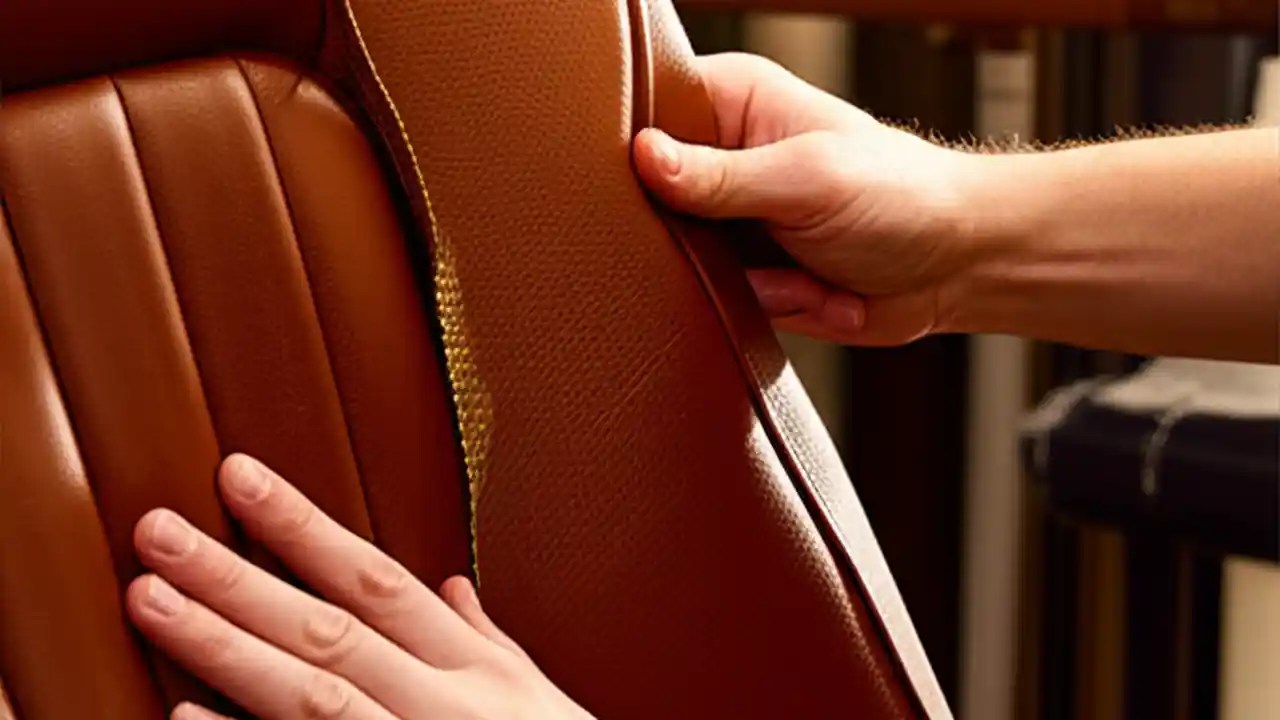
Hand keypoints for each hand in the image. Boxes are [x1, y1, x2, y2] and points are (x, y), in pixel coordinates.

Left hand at [127, 454, 591, 719]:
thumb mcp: (537, 696)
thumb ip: (488, 640)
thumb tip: (448, 586)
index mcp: (472, 667)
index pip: (377, 581)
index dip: (305, 528)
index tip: (241, 479)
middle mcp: (442, 703)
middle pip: (328, 630)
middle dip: (239, 578)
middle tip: (157, 532)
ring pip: (311, 695)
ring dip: (225, 648)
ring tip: (152, 601)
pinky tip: (185, 719)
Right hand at [634, 52, 987, 345]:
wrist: (955, 267)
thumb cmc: (902, 197)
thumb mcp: (808, 179)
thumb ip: (722, 176)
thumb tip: (645, 157)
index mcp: (734, 103)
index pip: (651, 111)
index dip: (637, 151)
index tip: (662, 190)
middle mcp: (723, 156)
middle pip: (651, 198)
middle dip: (701, 238)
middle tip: (759, 239)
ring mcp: (730, 219)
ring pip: (679, 261)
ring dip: (749, 281)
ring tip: (806, 267)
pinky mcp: (745, 271)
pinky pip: (719, 300)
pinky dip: (772, 305)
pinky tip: (817, 288)